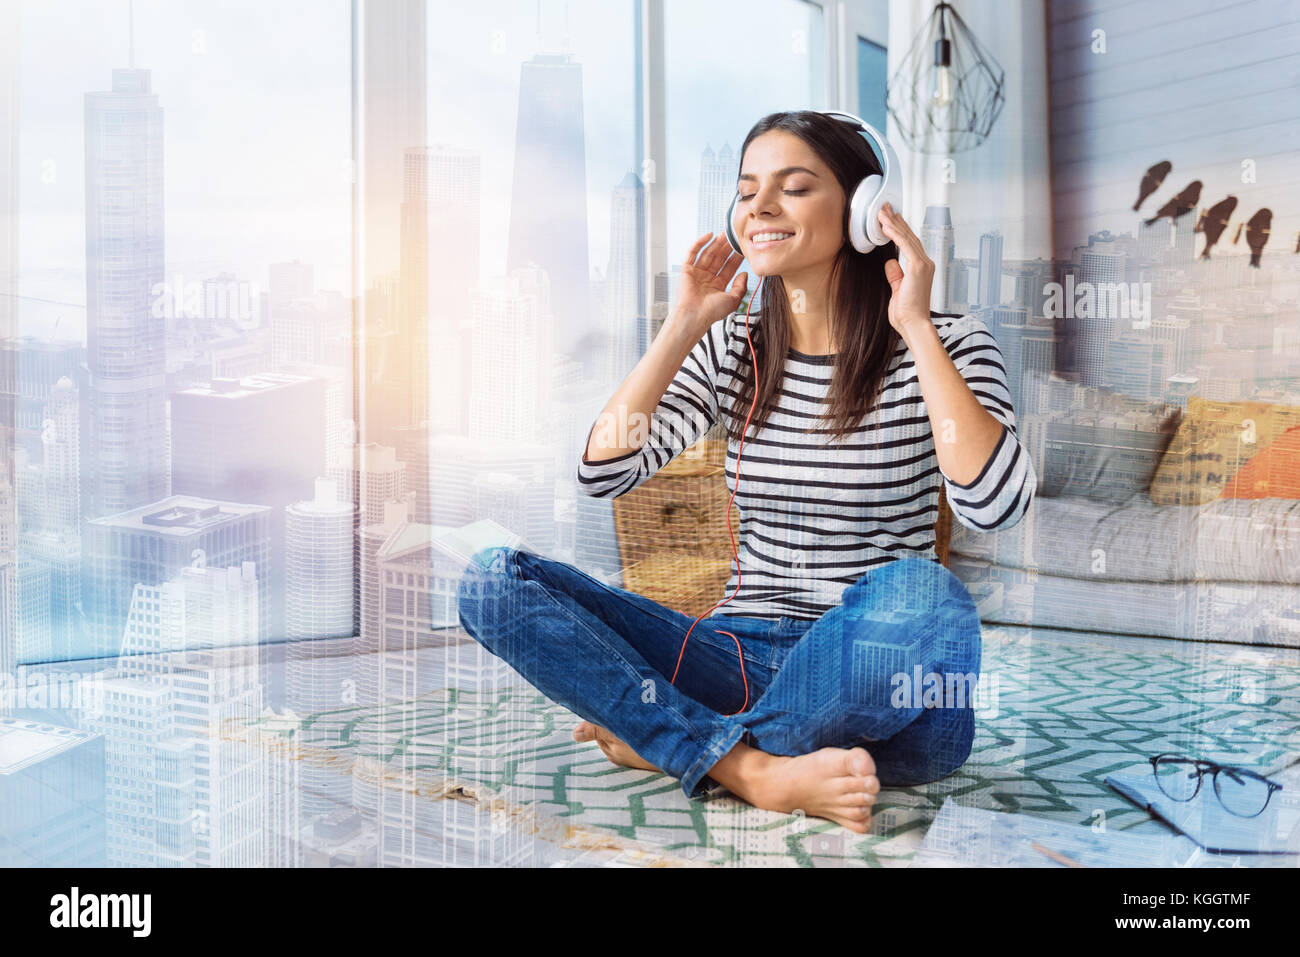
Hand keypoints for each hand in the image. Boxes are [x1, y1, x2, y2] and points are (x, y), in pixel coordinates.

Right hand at [673, 232, 748, 336]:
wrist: (694, 316)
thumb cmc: (711, 312)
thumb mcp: (732, 300)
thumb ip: (741, 287)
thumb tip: (744, 274)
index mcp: (717, 286)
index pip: (729, 267)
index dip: (736, 257)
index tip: (744, 247)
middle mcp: (707, 278)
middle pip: (719, 258)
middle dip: (727, 247)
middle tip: (735, 235)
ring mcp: (696, 273)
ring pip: (708, 253)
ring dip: (716, 243)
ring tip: (726, 233)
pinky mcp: (686, 270)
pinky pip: (692, 253)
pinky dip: (700, 243)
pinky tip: (709, 236)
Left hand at [878, 203, 935, 336]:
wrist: (914, 324)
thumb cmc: (906, 313)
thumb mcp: (897, 290)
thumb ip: (895, 275)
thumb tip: (890, 263)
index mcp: (921, 268)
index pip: (909, 244)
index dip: (900, 229)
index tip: (891, 218)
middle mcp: (925, 263)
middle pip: (909, 236)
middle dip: (896, 221)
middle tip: (886, 208)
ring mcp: (923, 264)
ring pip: (907, 237)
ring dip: (894, 223)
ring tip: (882, 211)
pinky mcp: (918, 267)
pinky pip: (905, 245)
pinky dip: (896, 234)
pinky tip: (886, 225)